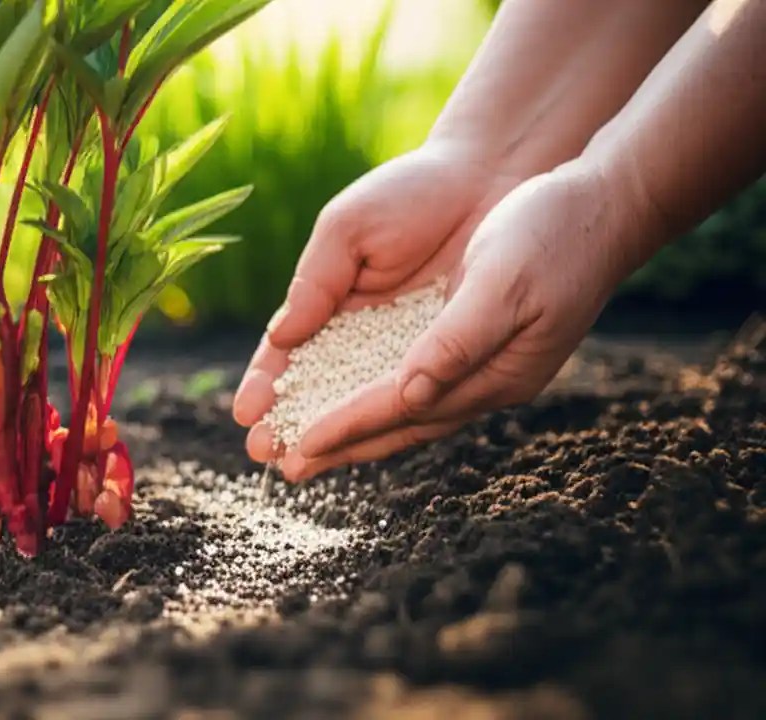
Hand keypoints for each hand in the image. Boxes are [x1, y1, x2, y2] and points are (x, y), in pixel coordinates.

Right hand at [233, 140, 523, 464]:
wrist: (491, 176)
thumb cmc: (412, 192)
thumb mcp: (348, 229)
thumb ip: (315, 282)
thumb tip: (279, 339)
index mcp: (328, 303)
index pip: (287, 355)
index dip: (265, 384)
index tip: (245, 413)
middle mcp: (362, 336)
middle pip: (316, 391)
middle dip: (287, 423)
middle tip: (261, 454)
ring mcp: (404, 351)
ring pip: (360, 403)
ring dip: (330, 436)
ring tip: (299, 466)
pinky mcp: (448, 359)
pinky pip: (416, 397)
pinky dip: (387, 423)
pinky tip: (359, 447)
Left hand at [272, 163, 640, 480]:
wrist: (603, 204)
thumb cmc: (553, 234)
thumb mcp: (504, 280)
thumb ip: (458, 339)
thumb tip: (410, 392)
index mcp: (495, 373)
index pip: (403, 408)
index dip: (347, 426)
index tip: (298, 447)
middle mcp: (485, 381)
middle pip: (399, 424)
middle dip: (340, 444)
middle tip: (284, 469)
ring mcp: (482, 367)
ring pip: (404, 409)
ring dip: (353, 428)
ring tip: (304, 448)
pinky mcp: (474, 344)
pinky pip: (413, 382)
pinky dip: (375, 396)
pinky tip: (348, 398)